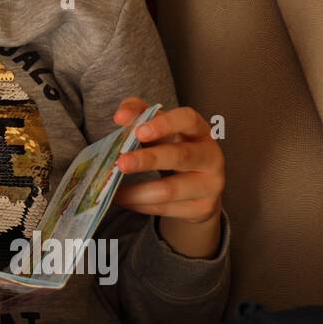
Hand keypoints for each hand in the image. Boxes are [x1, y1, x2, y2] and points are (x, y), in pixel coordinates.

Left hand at [111, 97, 224, 256]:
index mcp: (199, 130)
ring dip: (136, 191)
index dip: (165, 123)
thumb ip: (139, 114)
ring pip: (170, 190)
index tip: (139, 131)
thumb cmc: (172, 148)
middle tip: (122, 162)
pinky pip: (165, 208)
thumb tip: (120, 116)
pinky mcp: (203, 208)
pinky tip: (124, 199)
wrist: (197, 186)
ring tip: (112, 188)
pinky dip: (140, 204)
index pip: (188, 120)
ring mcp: (210, 184)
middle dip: (148, 160)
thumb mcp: (159, 129)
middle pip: (180, 156)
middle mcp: (210, 156)